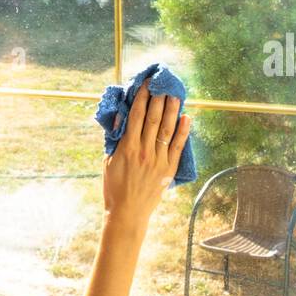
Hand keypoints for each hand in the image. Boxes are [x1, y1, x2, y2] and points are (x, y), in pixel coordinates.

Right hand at [103, 80, 190, 230]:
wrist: (127, 213)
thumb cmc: (114, 187)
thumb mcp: (108, 161)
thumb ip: (115, 140)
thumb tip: (121, 117)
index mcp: (127, 148)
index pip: (136, 116)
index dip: (142, 98)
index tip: (146, 84)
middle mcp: (144, 151)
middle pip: (153, 118)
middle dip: (158, 98)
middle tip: (162, 83)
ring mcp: (158, 160)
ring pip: (167, 129)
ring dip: (172, 110)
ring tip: (175, 94)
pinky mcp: (169, 169)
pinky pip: (178, 147)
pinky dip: (183, 131)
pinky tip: (187, 117)